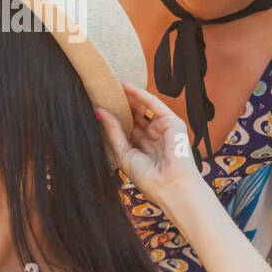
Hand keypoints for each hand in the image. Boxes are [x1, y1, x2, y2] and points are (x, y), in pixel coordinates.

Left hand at [95, 81, 204, 207]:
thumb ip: (113, 131)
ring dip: (128, 96)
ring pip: (143, 107)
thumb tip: (99, 111)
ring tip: (111, 84)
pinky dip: (139, 94)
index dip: (114, 115)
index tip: (99, 104)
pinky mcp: (173, 122)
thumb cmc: (147, 177)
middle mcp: (154, 137)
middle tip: (103, 90)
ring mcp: (164, 129)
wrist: (169, 186)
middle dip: (120, 103)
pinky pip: (153, 104)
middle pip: (135, 115)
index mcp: (143, 148)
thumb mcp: (123, 152)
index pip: (128, 127)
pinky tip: (125, 86)